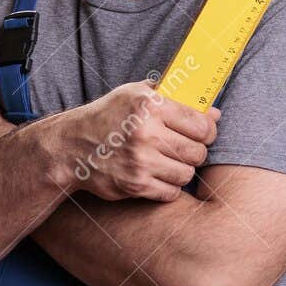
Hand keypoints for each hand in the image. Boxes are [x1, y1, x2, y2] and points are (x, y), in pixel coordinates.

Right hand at [53, 81, 219, 202]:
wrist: (71, 147)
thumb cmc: (108, 117)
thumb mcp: (134, 93)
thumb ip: (174, 97)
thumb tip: (214, 113)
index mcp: (150, 106)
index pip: (200, 124)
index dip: (208, 130)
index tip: (204, 132)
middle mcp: (146, 133)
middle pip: (197, 151)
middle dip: (195, 151)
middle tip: (185, 148)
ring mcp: (140, 161)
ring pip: (187, 173)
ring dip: (181, 169)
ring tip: (168, 162)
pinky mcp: (134, 185)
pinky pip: (171, 192)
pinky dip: (168, 186)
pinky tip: (157, 176)